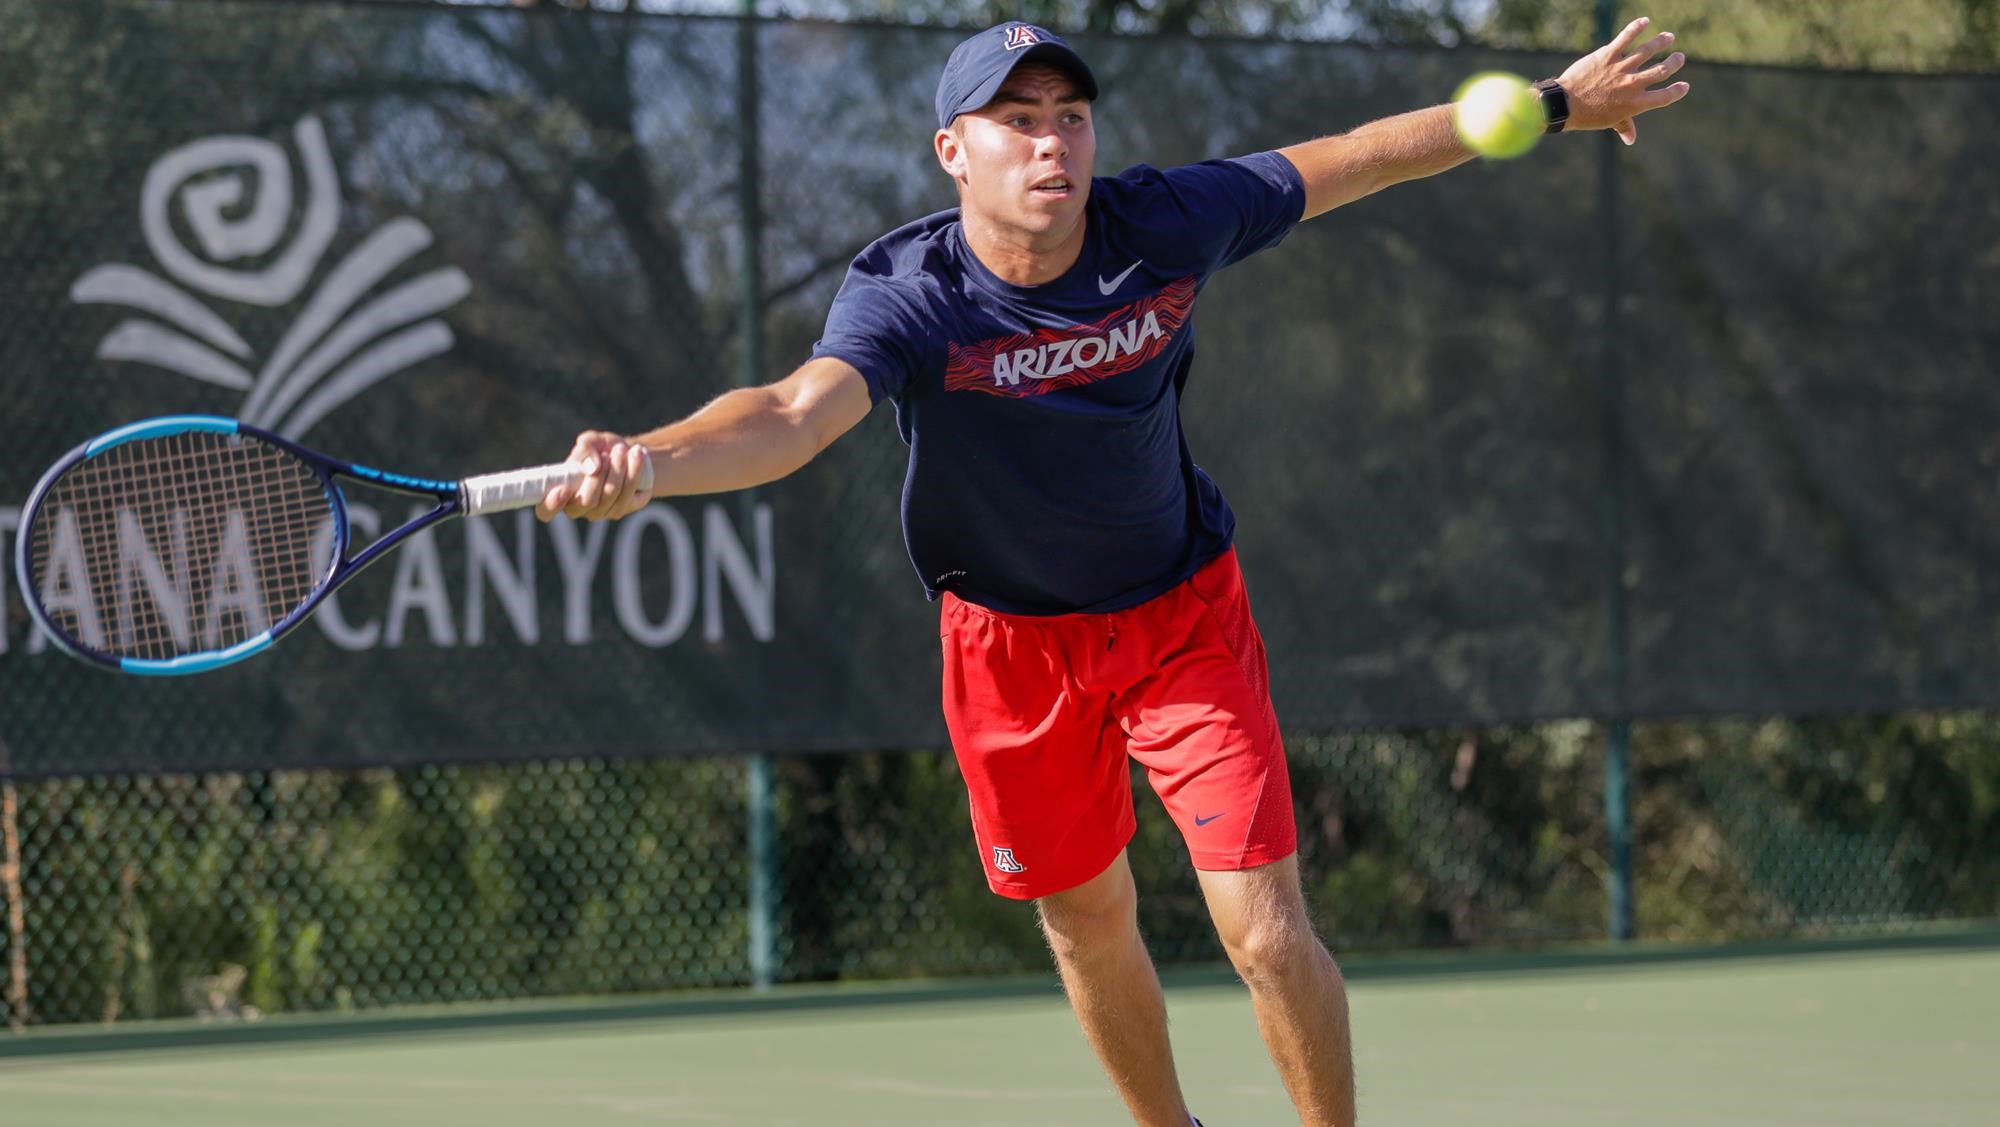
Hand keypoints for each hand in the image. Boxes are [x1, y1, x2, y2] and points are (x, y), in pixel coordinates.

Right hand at [534, 430, 654, 522]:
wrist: (627, 453)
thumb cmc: (600, 449)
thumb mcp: (590, 442)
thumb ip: (585, 448)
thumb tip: (592, 467)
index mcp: (560, 493)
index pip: (546, 512)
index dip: (552, 505)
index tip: (562, 488)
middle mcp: (578, 508)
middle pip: (587, 501)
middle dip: (600, 474)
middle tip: (608, 454)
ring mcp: (601, 512)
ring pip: (610, 496)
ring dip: (618, 469)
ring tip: (622, 449)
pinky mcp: (623, 508)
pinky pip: (629, 495)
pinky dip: (634, 471)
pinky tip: (637, 455)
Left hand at [1557, 15, 1690, 145]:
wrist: (1565, 104)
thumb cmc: (1588, 115)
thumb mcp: (1609, 122)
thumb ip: (1624, 126)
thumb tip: (1631, 139)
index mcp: (1636, 103)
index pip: (1664, 97)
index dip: (1677, 92)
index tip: (1685, 86)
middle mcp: (1632, 84)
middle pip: (1661, 70)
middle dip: (1673, 63)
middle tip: (1679, 57)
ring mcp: (1621, 68)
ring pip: (1647, 51)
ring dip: (1660, 42)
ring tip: (1668, 37)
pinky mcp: (1608, 55)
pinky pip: (1625, 37)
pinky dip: (1636, 27)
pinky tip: (1644, 21)